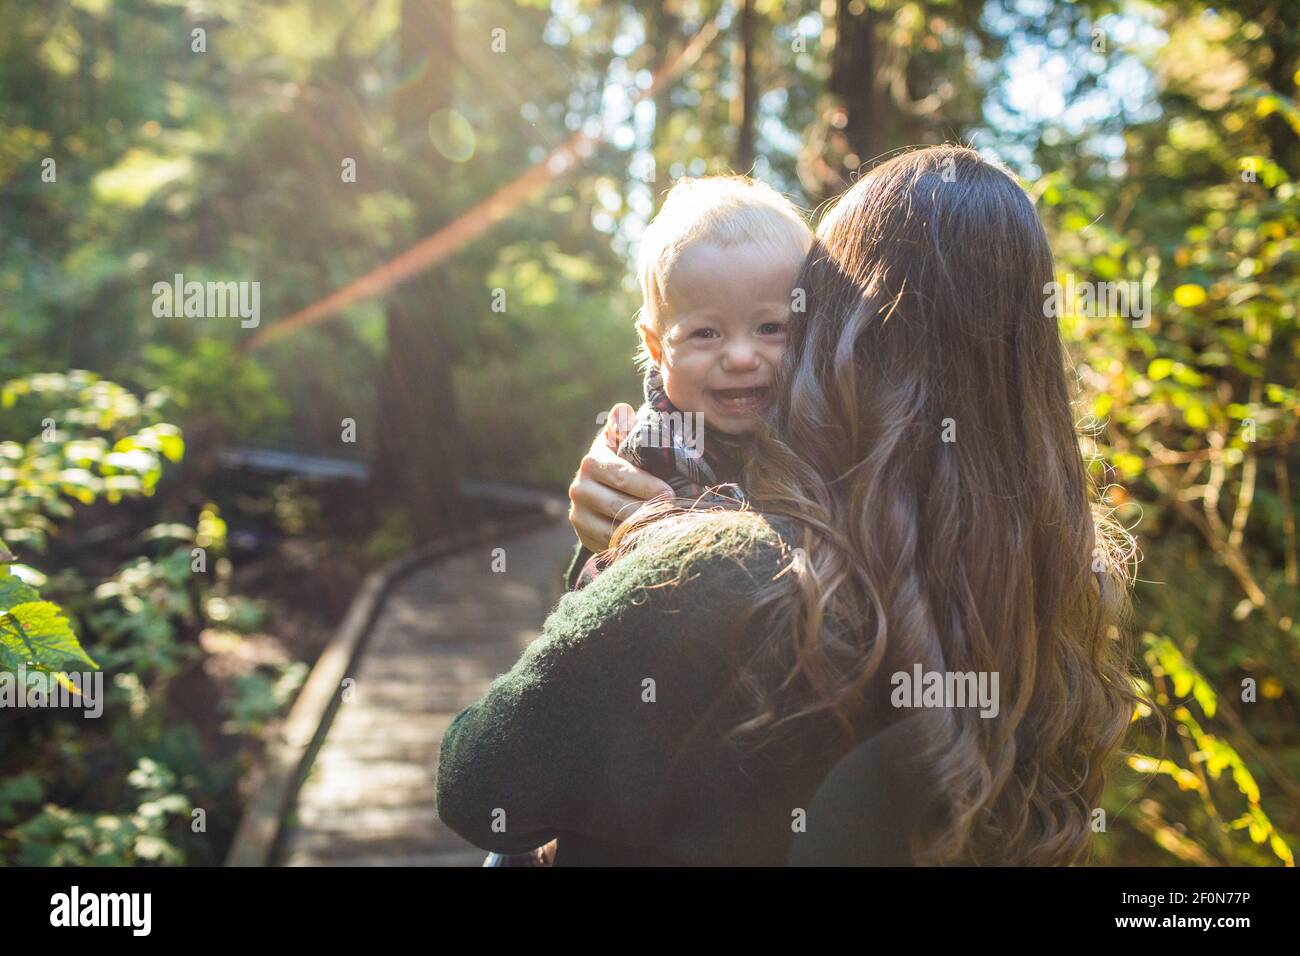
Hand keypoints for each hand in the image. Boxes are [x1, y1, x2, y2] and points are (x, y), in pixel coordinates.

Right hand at [567, 402, 672, 551]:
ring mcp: (578, 514)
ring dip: (641, 532)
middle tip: (674, 516)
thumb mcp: (625, 438)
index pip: (622, 476)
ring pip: (614, 530)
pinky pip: (610, 545)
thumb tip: (622, 411)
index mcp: (592, 462)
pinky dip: (630, 545)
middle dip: (649, 512)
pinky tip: (650, 541)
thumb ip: (626, 425)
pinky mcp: (583, 535)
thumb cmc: (625, 457)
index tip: (671, 494)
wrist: (604, 484)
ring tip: (665, 531)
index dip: (648, 487)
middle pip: (619, 506)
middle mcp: (579, 488)